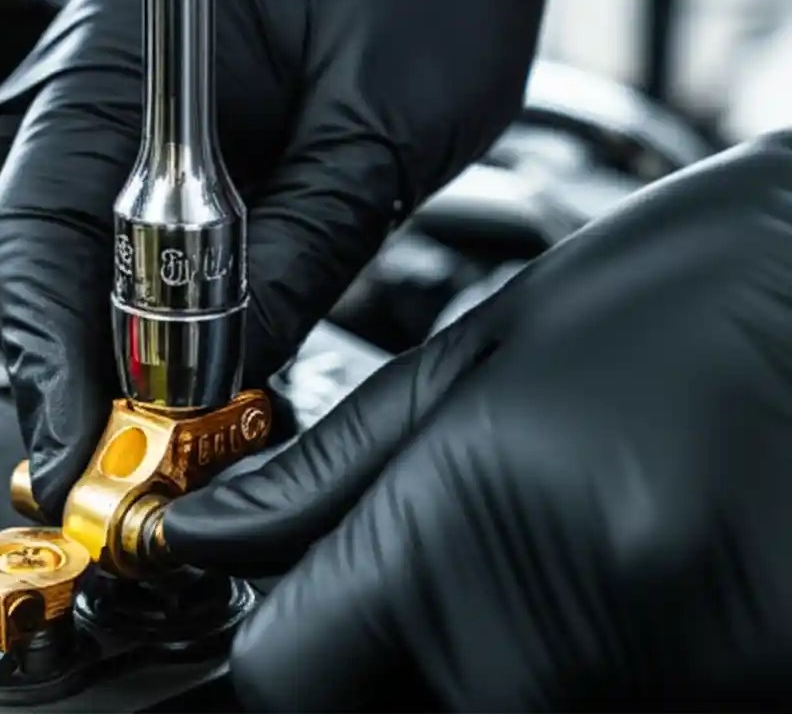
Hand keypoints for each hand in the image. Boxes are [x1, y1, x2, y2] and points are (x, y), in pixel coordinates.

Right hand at [0, 0, 546, 519]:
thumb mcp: (386, 126)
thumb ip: (298, 254)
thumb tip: (221, 376)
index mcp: (135, 44)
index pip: (38, 221)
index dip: (47, 355)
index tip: (75, 449)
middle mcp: (89, 63)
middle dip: (36, 346)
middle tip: (107, 432)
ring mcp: (100, 89)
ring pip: (15, 227)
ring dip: (61, 325)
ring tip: (140, 392)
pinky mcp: (132, 117)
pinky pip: (72, 214)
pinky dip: (99, 292)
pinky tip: (157, 336)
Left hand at [161, 133, 791, 709]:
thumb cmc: (705, 284)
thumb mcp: (487, 353)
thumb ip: (335, 475)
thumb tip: (217, 535)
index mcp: (478, 527)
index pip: (288, 676)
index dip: (273, 643)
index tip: (281, 601)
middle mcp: (572, 641)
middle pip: (376, 713)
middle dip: (371, 654)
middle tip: (418, 563)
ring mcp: (668, 686)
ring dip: (466, 655)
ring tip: (526, 551)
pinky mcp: (741, 691)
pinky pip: (594, 698)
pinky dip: (563, 656)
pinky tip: (590, 576)